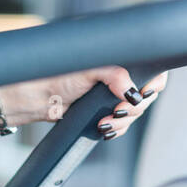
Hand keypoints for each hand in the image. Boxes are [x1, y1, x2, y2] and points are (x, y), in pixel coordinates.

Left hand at [10, 68, 167, 140]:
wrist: (34, 95)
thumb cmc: (56, 72)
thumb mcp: (88, 69)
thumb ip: (114, 75)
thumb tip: (133, 93)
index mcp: (118, 57)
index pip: (151, 68)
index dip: (151, 85)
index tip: (138, 96)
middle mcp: (118, 75)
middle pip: (145, 95)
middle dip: (133, 109)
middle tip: (117, 113)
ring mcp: (112, 94)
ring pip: (134, 113)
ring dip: (123, 122)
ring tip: (104, 124)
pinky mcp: (104, 110)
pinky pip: (122, 124)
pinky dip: (116, 130)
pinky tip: (104, 130)